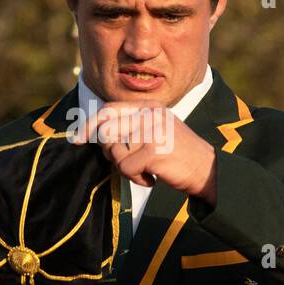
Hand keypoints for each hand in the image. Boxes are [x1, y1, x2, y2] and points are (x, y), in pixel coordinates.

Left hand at [71, 100, 217, 203]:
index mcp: (149, 105)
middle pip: (106, 132)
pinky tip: (153, 177)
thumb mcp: (155, 130)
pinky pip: (126, 169)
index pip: (108, 109)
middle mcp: (150, 113)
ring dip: (127, 168)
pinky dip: (138, 179)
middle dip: (111, 154)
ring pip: (115, 153)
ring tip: (147, 168)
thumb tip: (93, 133)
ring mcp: (153, 130)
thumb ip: (129, 126)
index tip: (76, 139)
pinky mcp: (155, 150)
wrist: (208, 169)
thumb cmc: (176, 154)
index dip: (88, 125)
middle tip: (131, 163)